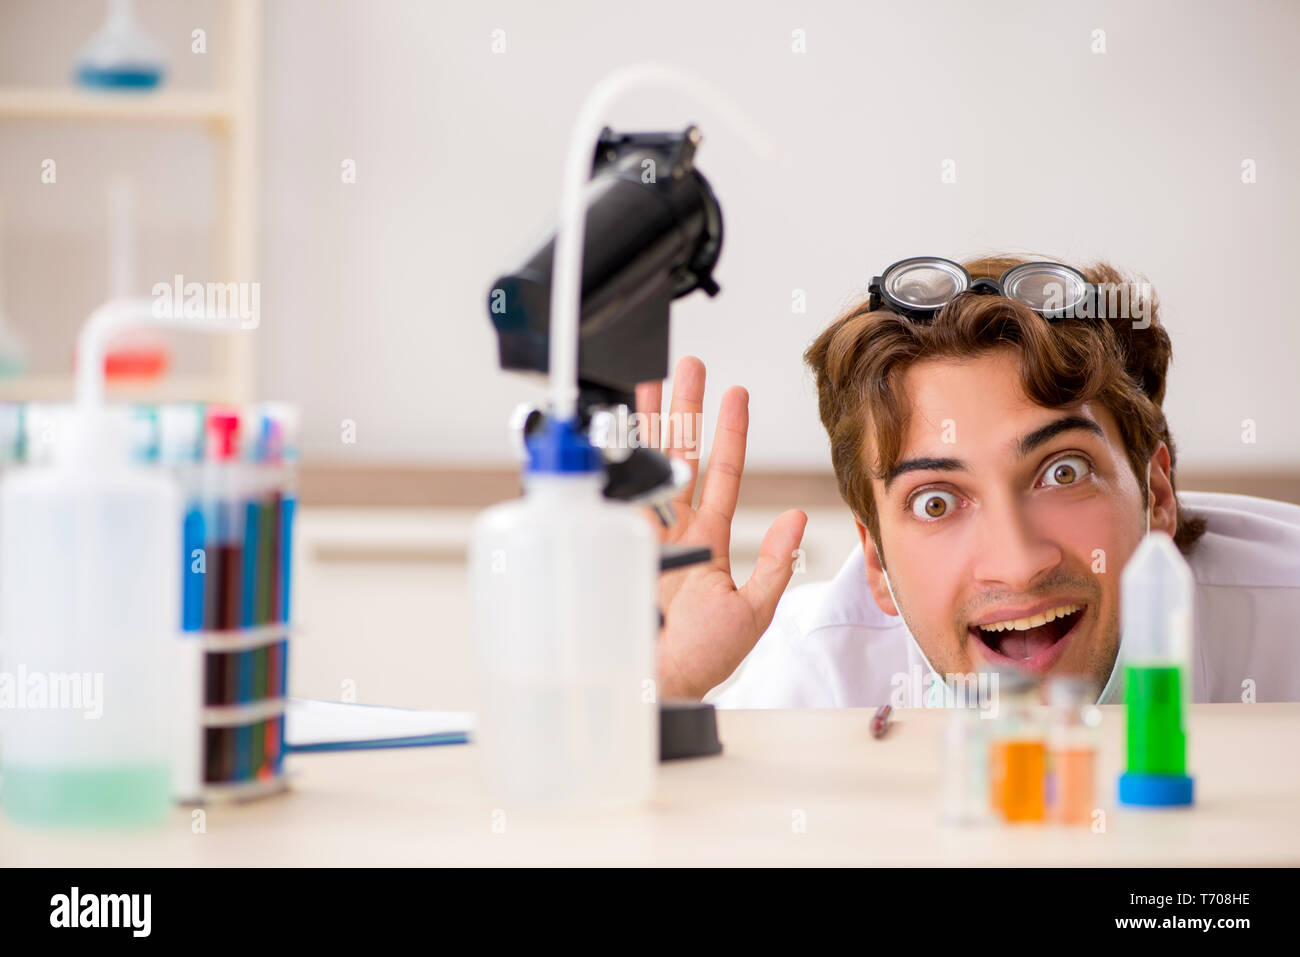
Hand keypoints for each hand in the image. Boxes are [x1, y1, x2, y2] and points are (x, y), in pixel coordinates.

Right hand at [636, 356, 806, 700]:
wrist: (657, 684)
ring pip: (648, 465)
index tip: (735, 395)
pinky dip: (614, 461)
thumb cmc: (702, 658)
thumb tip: (796, 519)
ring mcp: (643, 535)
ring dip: (651, 423)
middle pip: (682, 455)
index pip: (721, 473)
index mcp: (708, 541)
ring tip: (650, 381)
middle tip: (689, 366)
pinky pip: (617, 493)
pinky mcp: (616, 544)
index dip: (729, 433)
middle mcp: (675, 531)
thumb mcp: (751, 611)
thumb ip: (775, 564)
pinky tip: (615, 430)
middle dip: (686, 409)